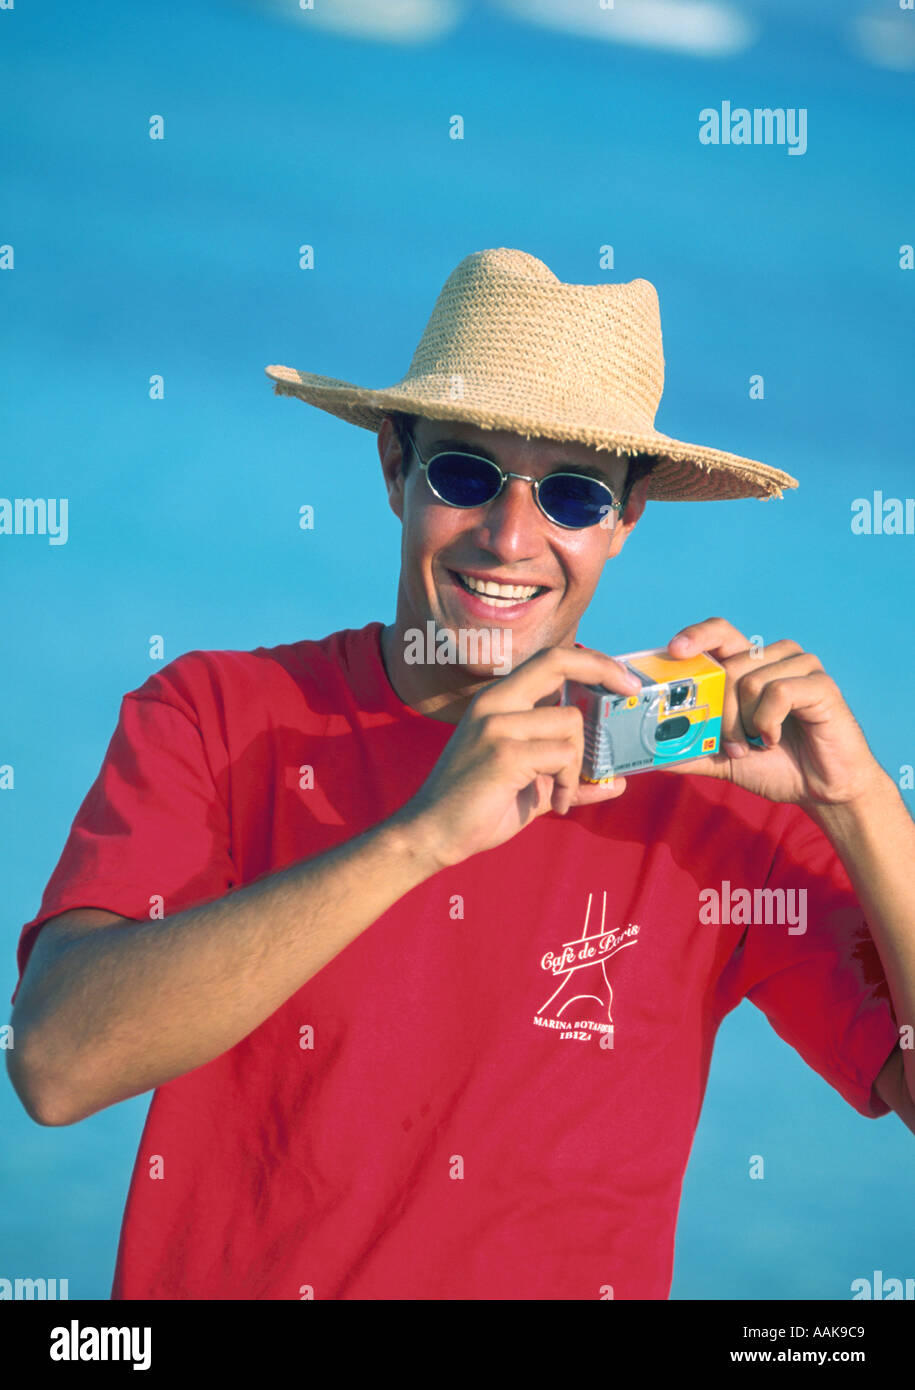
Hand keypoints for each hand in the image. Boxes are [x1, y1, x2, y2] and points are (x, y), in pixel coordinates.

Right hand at [393, 645, 637, 871]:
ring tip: (561, 792)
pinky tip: (552, 803)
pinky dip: (568, 783)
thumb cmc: (478, 806)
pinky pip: (562, 757)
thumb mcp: (530, 783)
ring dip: (578, 763)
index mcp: (498, 701)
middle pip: (558, 662)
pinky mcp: (504, 753)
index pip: (550, 658)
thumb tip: (618, 782)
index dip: (591, 660)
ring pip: (570, 723)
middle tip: (632, 690)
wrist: (433, 832)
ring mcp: (497, 725)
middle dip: (604, 670)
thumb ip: (569, 775)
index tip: (622, 676)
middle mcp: (495, 702)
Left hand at [661, 617, 886, 809]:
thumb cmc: (774, 766)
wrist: (821, 790)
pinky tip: (776, 739)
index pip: (719, 632)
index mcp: (749, 665)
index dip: (696, 636)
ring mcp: (800, 667)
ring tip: (759, 743)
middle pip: (728, 667)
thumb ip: (690, 751)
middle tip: (732, 745)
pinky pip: (778, 693)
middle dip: (721, 714)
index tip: (675, 651)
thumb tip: (651, 755)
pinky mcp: (821, 684)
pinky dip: (769, 723)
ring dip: (747, 723)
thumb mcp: (722, 760)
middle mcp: (774, 657)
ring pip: (750, 681)